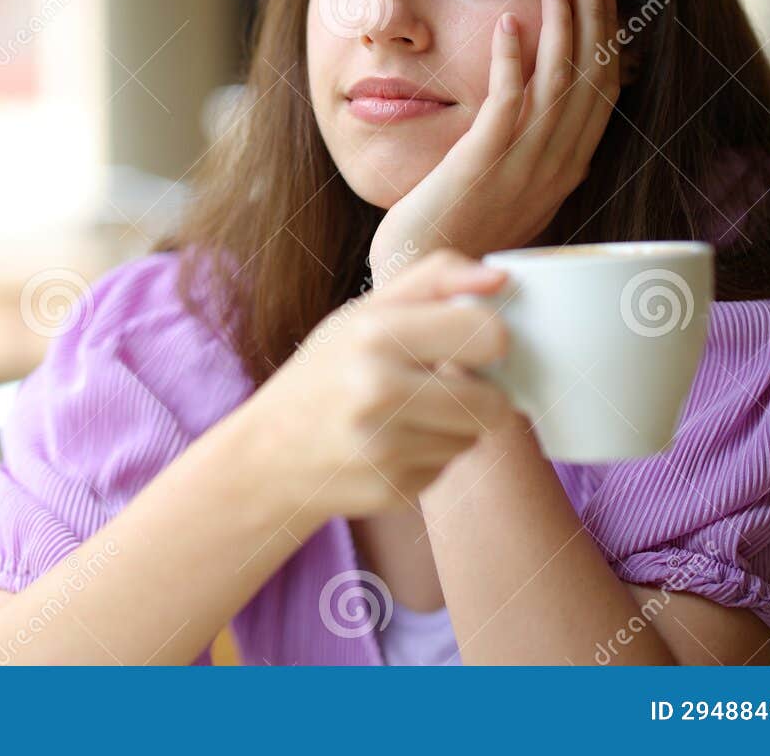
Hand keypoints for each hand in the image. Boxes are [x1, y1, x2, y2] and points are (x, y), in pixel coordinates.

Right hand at [236, 250, 523, 518]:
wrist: (268, 452)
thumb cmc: (326, 371)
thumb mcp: (364, 312)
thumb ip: (433, 280)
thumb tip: (502, 279)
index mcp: (374, 333)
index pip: (488, 334)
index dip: (492, 339)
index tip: (471, 342)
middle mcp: (378, 389)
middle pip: (494, 402)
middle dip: (481, 394)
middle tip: (446, 383)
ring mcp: (385, 446)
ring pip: (474, 438)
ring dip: (456, 427)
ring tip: (410, 414)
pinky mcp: (392, 489)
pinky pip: (448, 468)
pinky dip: (431, 456)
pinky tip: (393, 445)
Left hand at [370, 0, 620, 279]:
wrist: (426, 283)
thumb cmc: (459, 237)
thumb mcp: (510, 193)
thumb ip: (528, 155)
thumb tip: (534, 118)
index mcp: (565, 172)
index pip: (602, 96)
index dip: (608, 44)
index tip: (607, 3)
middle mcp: (553, 167)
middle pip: (590, 81)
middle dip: (593, 20)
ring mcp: (521, 166)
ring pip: (557, 84)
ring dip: (560, 28)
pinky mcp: (481, 163)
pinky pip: (507, 102)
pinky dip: (511, 58)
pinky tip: (508, 24)